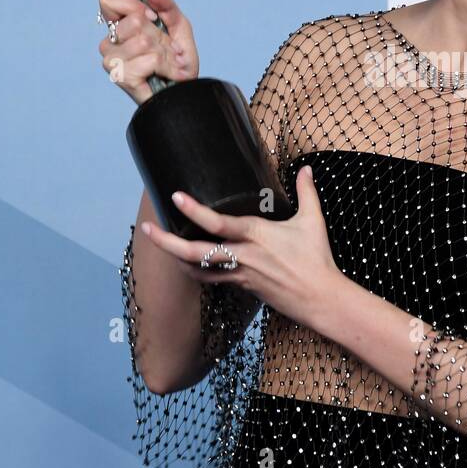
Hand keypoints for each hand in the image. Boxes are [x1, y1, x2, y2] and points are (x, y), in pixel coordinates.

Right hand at [97, 0, 198, 105]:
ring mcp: (112, 61)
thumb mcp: (179, 26)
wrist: (185, 92)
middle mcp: (110, 43)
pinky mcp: (121, 78)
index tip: (152, 17)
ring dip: (166, 53)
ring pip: (144, 41)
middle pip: (134, 21)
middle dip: (160, 36)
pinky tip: (165, 74)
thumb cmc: (178, 60)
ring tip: (167, 63)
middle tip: (166, 50)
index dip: (133, 5)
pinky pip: (151, 60)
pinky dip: (167, 67)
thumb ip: (167, 5)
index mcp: (119, 26)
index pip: (107, 0)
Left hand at [139, 164, 346, 332]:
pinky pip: (210, 278)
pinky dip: (194, 269)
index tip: (176, 197)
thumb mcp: (313, 221)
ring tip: (159, 242)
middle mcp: (243, 255)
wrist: (320, 298)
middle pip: (195, 252)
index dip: (195, 211)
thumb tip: (305, 169)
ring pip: (197, 268)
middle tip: (146, 229)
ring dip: (175, 257)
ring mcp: (239, 273)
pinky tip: (186, 261)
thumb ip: (306, 192)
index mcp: (257, 235)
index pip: (219, 223)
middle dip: (167, 242)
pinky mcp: (242, 285)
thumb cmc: (317, 259)